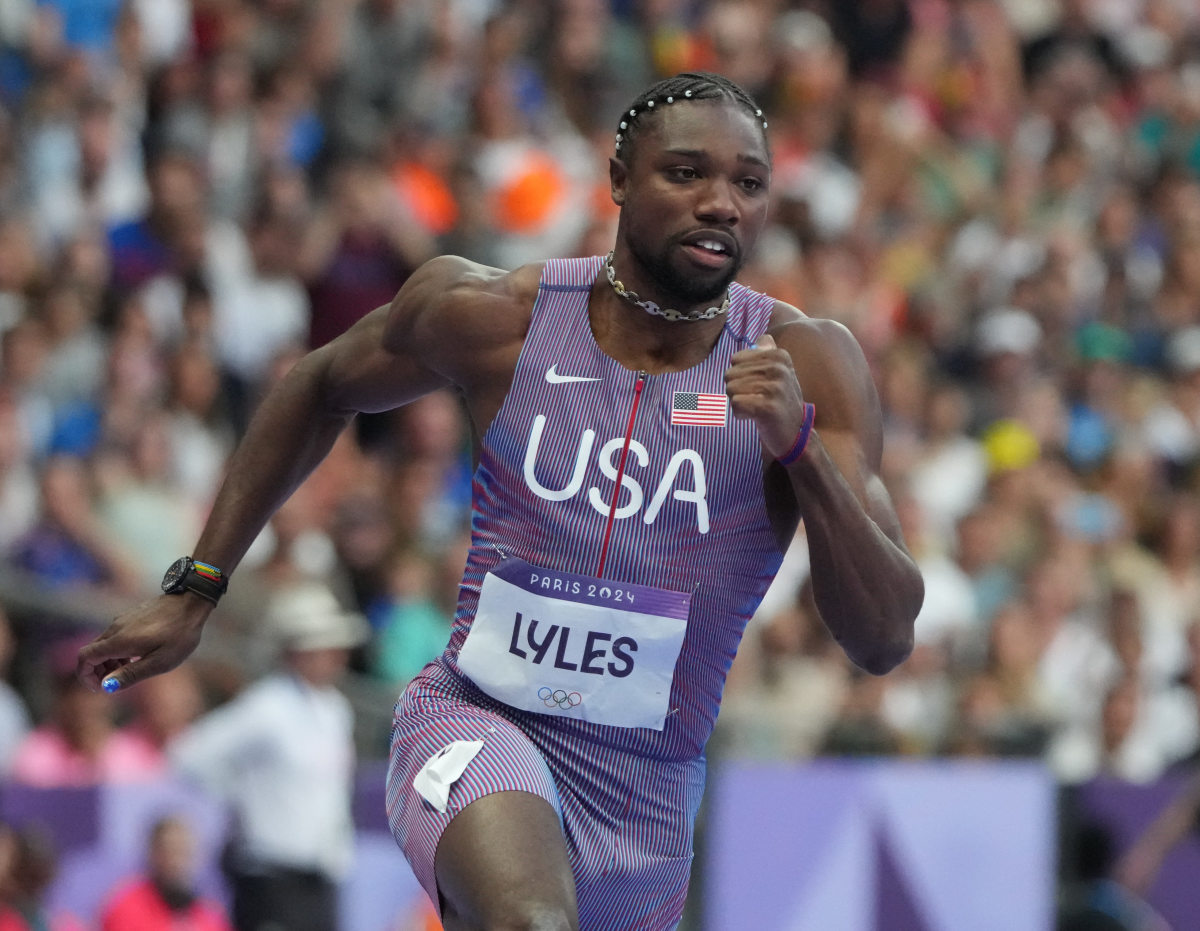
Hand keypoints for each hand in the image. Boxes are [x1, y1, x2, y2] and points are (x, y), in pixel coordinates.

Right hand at [75, 595, 210, 692]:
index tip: (100, 687)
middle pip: (92, 652)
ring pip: (104, 644)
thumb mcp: (159, 662)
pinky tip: (138, 654)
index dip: (85, 676)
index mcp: (118, 641)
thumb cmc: (179, 635)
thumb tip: (106, 686)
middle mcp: (115, 628)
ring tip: (131, 669)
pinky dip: (118, 650)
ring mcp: (123, 620)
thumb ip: (130, 675)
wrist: (191, 603)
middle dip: (98, 671)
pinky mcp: (131, 616)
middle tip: (117, 682)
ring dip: (109, 661)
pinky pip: (115, 636)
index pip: (84, 658)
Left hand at [725, 334, 806, 457]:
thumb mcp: (780, 374)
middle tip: (756, 400)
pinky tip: (755, 417)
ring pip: (730, 389)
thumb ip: (769, 353)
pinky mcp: (767, 407)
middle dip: (737, 390)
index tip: (757, 387)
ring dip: (738, 403)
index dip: (740, 376)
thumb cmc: (780, 402)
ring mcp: (774, 387)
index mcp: (779, 356)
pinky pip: (735, 403)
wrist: (795, 433)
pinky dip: (739, 414)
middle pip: (730, 374)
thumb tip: (763, 336)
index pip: (735, 359)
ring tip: (756, 408)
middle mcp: (778, 368)